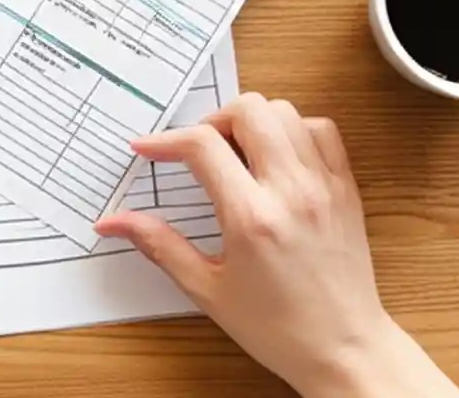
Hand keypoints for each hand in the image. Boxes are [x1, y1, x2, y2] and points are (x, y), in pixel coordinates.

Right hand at [96, 94, 458, 397]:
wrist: (343, 348)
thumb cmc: (277, 327)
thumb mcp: (207, 290)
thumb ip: (159, 246)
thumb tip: (112, 222)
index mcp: (251, 218)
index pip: (203, 146)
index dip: (166, 140)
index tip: (148, 149)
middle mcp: (291, 191)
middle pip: (249, 110)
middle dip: (213, 120)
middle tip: (199, 151)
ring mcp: (323, 185)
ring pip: (286, 112)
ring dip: (253, 121)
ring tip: (237, 152)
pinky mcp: (346, 188)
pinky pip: (322, 131)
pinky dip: (294, 130)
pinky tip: (278, 157)